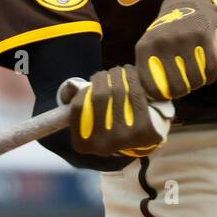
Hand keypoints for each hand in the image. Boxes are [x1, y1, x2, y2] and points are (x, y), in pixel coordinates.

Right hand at [58, 64, 172, 158]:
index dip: (84, 89)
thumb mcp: (91, 122)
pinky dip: (132, 78)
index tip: (91, 83)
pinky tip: (130, 72)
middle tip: (106, 73)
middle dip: (101, 77)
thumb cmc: (111, 127)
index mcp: (83, 145)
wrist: (143, 143)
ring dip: (117, 74)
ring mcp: (124, 139)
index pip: (78, 107)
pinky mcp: (143, 130)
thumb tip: (73, 85)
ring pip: (118, 92)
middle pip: (99, 97)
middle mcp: (102, 145)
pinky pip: (135, 94)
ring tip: (118, 71)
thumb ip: (81, 106)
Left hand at [134, 0, 216, 99]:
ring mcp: (182, 38)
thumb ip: (146, 64)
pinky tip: (209, 77)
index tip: (168, 95)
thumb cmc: (167, 30)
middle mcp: (161, 43)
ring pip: (194, 78)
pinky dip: (211, 76)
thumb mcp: (149, 43)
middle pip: (176, 86)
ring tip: (197, 81)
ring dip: (198, 84)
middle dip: (182, 92)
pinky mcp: (202, 35)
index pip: (151, 86)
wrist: (187, 1)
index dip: (161, 96)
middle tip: (185, 87)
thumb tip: (147, 95)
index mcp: (144, 48)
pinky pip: (209, 66)